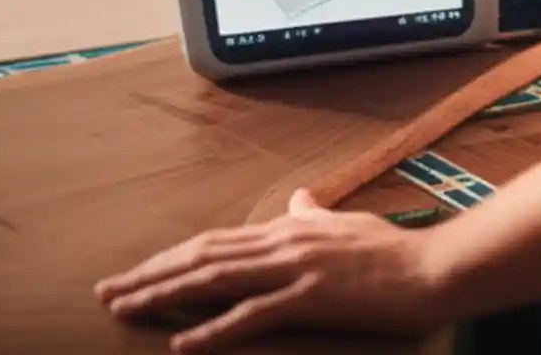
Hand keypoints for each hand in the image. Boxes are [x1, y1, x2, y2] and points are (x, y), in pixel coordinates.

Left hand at [94, 190, 447, 352]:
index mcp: (287, 229)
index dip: (170, 257)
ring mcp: (295, 268)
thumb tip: (296, 199)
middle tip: (107, 293)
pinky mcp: (311, 297)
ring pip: (215, 280)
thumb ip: (314, 215)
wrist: (433, 268)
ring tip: (125, 310)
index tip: (135, 271)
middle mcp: (282, 242)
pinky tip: (182, 344)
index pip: (215, 242)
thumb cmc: (392, 251)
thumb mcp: (346, 224)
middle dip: (150, 275)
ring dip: (164, 296)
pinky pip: (252, 315)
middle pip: (201, 258)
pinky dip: (212, 329)